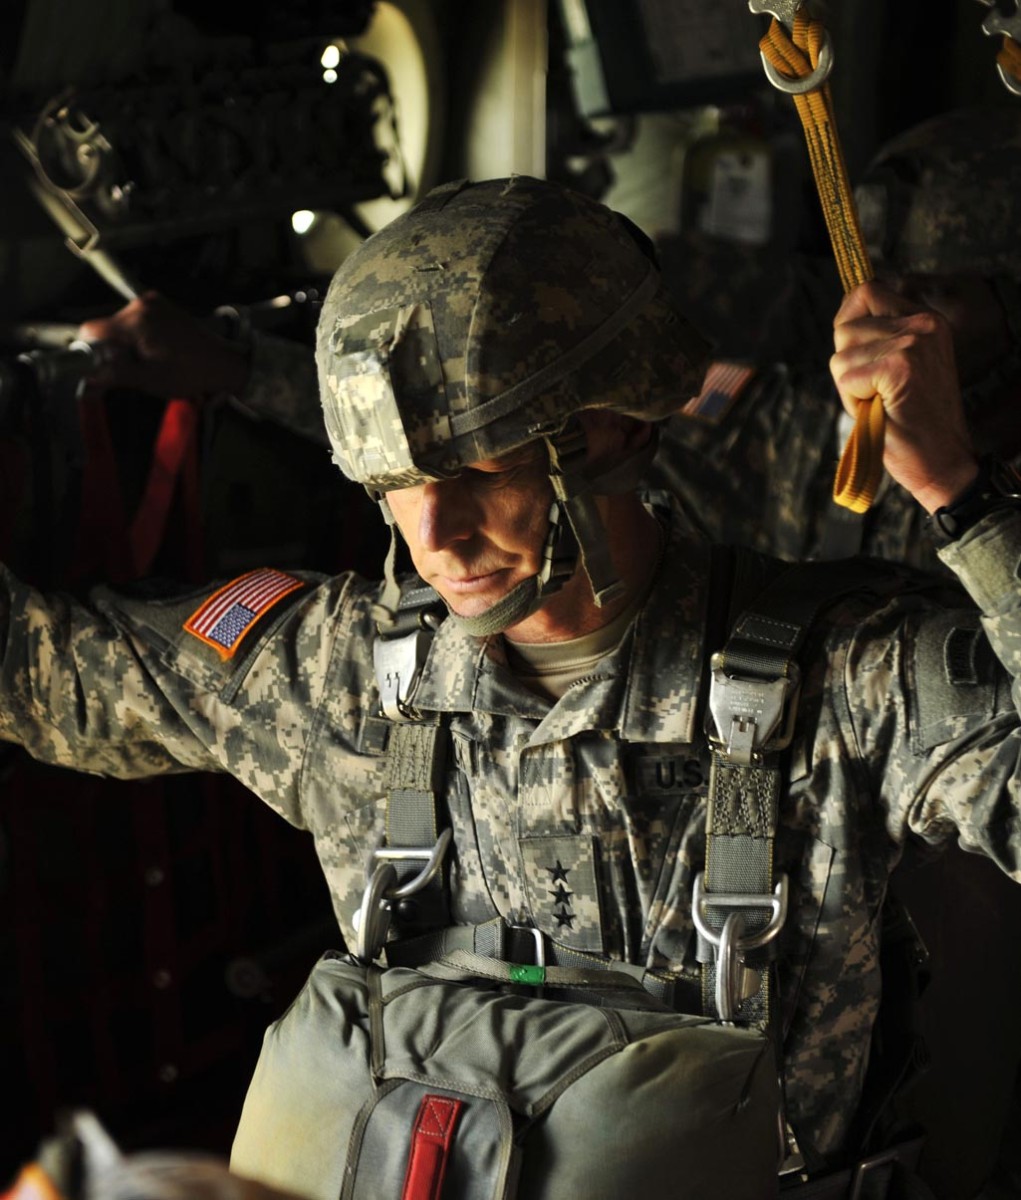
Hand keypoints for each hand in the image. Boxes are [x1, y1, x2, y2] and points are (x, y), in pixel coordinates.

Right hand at [77, 291, 249, 400]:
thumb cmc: (190, 373)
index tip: (96, 368)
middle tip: (129, 370)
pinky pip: (136, 320)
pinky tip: (153, 351)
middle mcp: (143, 304)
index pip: (92, 330)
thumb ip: (114, 375)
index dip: (89, 352)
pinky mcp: (161, 305)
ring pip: (120, 324)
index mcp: (137, 320)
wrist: (223, 363)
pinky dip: (137, 336)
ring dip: (124, 344)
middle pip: (107, 327)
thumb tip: (86, 378)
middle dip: (110, 350)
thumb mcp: (149, 379)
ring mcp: (153, 302)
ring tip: (146, 361)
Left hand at [830, 281, 978, 512]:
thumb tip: (842, 320)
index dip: (847, 322)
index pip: (865, 292)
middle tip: (875, 393)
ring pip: (840, 355)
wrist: (940, 461)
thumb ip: (875, 340)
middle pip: (844, 327)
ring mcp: (913, 342)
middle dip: (846, 365)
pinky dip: (853, 401)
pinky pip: (846, 377)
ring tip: (880, 403)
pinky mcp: (900, 366)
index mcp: (925, 320)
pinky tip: (881, 410)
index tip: (855, 354)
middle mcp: (923, 323)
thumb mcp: (895, 369)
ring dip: (849, 387)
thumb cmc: (909, 421)